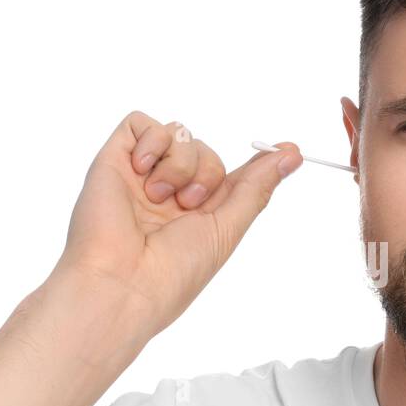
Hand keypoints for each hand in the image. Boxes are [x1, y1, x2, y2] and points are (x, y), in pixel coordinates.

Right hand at [50, 111, 302, 332]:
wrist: (122, 282)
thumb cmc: (174, 270)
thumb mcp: (227, 228)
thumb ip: (256, 188)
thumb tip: (293, 154)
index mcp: (195, 216)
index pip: (227, 176)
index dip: (254, 165)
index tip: (287, 151)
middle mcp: (167, 193)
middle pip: (206, 150)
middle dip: (208, 171)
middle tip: (189, 204)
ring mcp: (140, 176)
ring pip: (179, 133)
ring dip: (181, 162)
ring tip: (160, 196)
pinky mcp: (113, 160)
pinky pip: (140, 123)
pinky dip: (151, 141)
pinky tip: (143, 172)